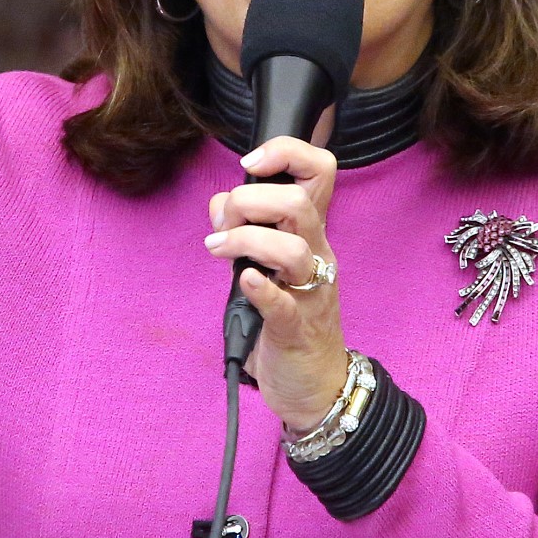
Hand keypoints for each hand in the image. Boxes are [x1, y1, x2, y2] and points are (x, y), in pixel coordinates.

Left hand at [203, 137, 350, 430]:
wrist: (314, 386)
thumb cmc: (287, 319)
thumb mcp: (264, 263)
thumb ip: (243, 227)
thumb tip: (221, 202)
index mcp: (309, 234)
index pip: (318, 171)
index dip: (286, 152)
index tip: (250, 162)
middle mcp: (316, 256)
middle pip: (300, 202)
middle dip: (250, 200)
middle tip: (224, 224)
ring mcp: (309, 293)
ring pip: (294, 248)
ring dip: (247, 239)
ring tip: (219, 250)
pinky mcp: (295, 330)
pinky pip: (283, 303)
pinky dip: (262, 287)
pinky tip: (246, 281)